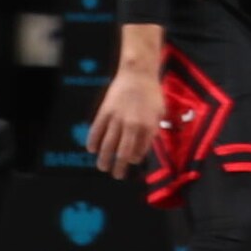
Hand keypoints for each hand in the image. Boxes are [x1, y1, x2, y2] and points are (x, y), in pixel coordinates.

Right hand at [84, 65, 160, 181]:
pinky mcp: (105, 111)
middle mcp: (132, 126)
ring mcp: (117, 119)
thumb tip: (144, 147)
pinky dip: (93, 141)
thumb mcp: (160, 113)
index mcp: (147, 127)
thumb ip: (153, 130)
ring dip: (104, 158)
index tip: (131, 161)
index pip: (140, 151)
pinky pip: (97, 130)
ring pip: (108, 144)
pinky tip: (91, 149)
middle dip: (119, 167)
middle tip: (116, 176)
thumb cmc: (152, 93)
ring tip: (102, 168)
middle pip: (123, 152)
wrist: (138, 74)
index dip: (135, 159)